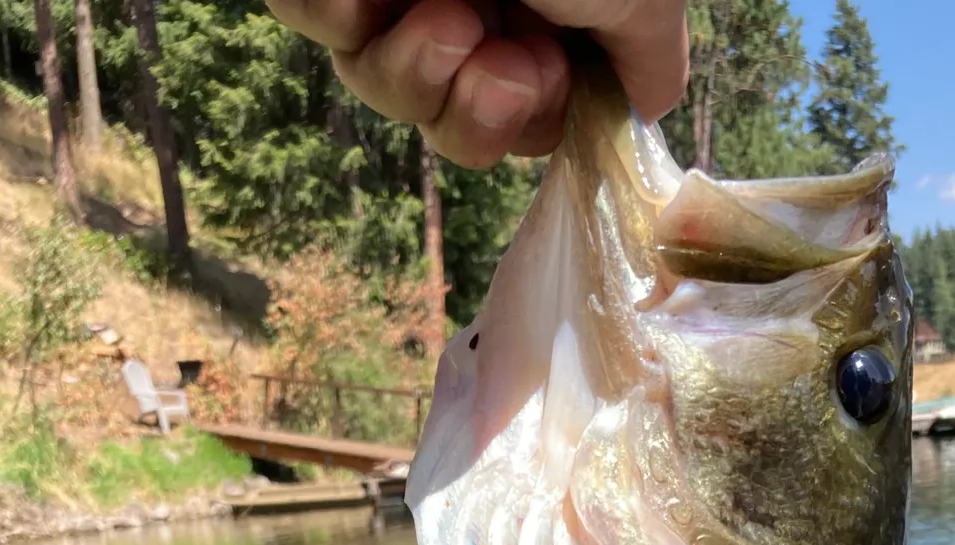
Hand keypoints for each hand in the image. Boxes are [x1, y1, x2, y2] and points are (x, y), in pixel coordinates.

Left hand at [267, 0, 688, 168]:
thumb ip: (647, 60)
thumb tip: (641, 107)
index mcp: (534, 11)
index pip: (512, 117)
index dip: (520, 122)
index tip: (538, 78)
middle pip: (443, 118)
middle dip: (471, 113)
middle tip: (497, 66)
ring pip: (377, 81)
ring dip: (411, 72)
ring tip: (442, 18)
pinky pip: (307, 13)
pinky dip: (334, 12)